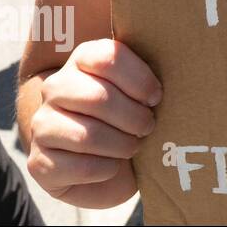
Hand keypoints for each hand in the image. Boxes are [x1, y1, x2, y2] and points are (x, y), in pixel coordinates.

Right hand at [26, 39, 160, 208]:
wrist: (109, 160)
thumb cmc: (133, 117)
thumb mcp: (145, 88)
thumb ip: (155, 70)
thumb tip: (187, 60)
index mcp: (83, 59)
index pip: (109, 58)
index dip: (140, 80)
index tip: (156, 97)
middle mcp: (55, 87)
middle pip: (98, 98)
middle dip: (134, 118)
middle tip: (148, 126)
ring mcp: (42, 124)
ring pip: (88, 135)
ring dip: (123, 145)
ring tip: (134, 145)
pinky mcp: (39, 161)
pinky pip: (80, 167)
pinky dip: (107, 169)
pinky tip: (113, 164)